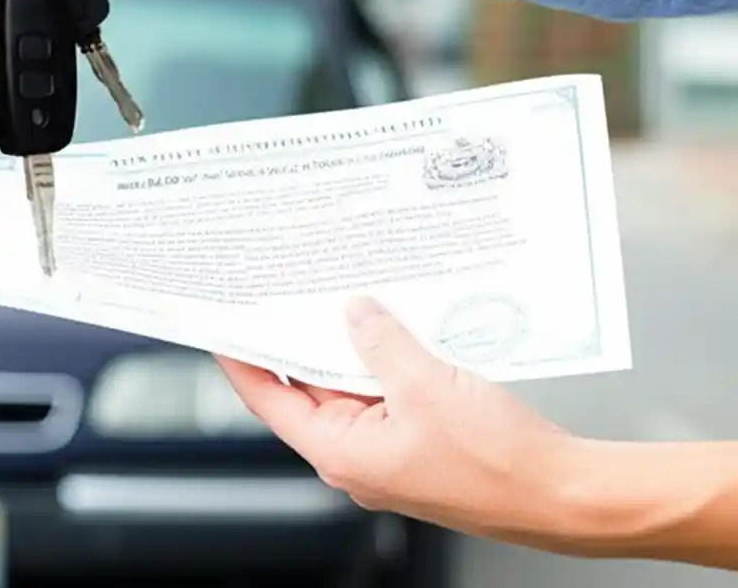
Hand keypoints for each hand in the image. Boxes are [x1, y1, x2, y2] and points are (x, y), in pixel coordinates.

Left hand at [219, 297, 582, 543]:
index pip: (269, 398)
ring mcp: (389, 451)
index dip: (243, 358)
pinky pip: (388, 395)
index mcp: (342, 453)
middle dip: (299, 341)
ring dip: (349, 348)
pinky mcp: (421, 442)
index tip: (225, 322)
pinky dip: (385, 362)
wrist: (565, 496)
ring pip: (352, 389)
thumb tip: (356, 312)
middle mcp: (358, 457)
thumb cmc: (498, 464)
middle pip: (308, 391)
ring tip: (339, 297)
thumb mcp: (428, 386)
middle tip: (284, 294)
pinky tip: (393, 326)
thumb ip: (382, 344)